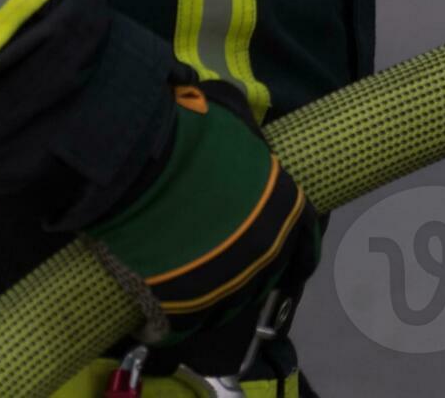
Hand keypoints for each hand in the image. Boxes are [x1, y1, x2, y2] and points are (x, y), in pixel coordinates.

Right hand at [84, 79, 310, 349]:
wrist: (139, 162)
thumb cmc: (191, 132)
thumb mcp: (234, 118)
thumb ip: (247, 132)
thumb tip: (243, 127)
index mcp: (285, 208)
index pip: (305, 240)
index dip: (297, 250)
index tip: (290, 260)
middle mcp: (265, 251)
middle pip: (265, 276)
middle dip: (248, 274)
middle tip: (222, 270)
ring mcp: (227, 283)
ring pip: (225, 307)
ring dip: (210, 304)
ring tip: (189, 299)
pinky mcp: (183, 306)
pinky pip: (180, 327)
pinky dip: (164, 326)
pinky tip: (152, 324)